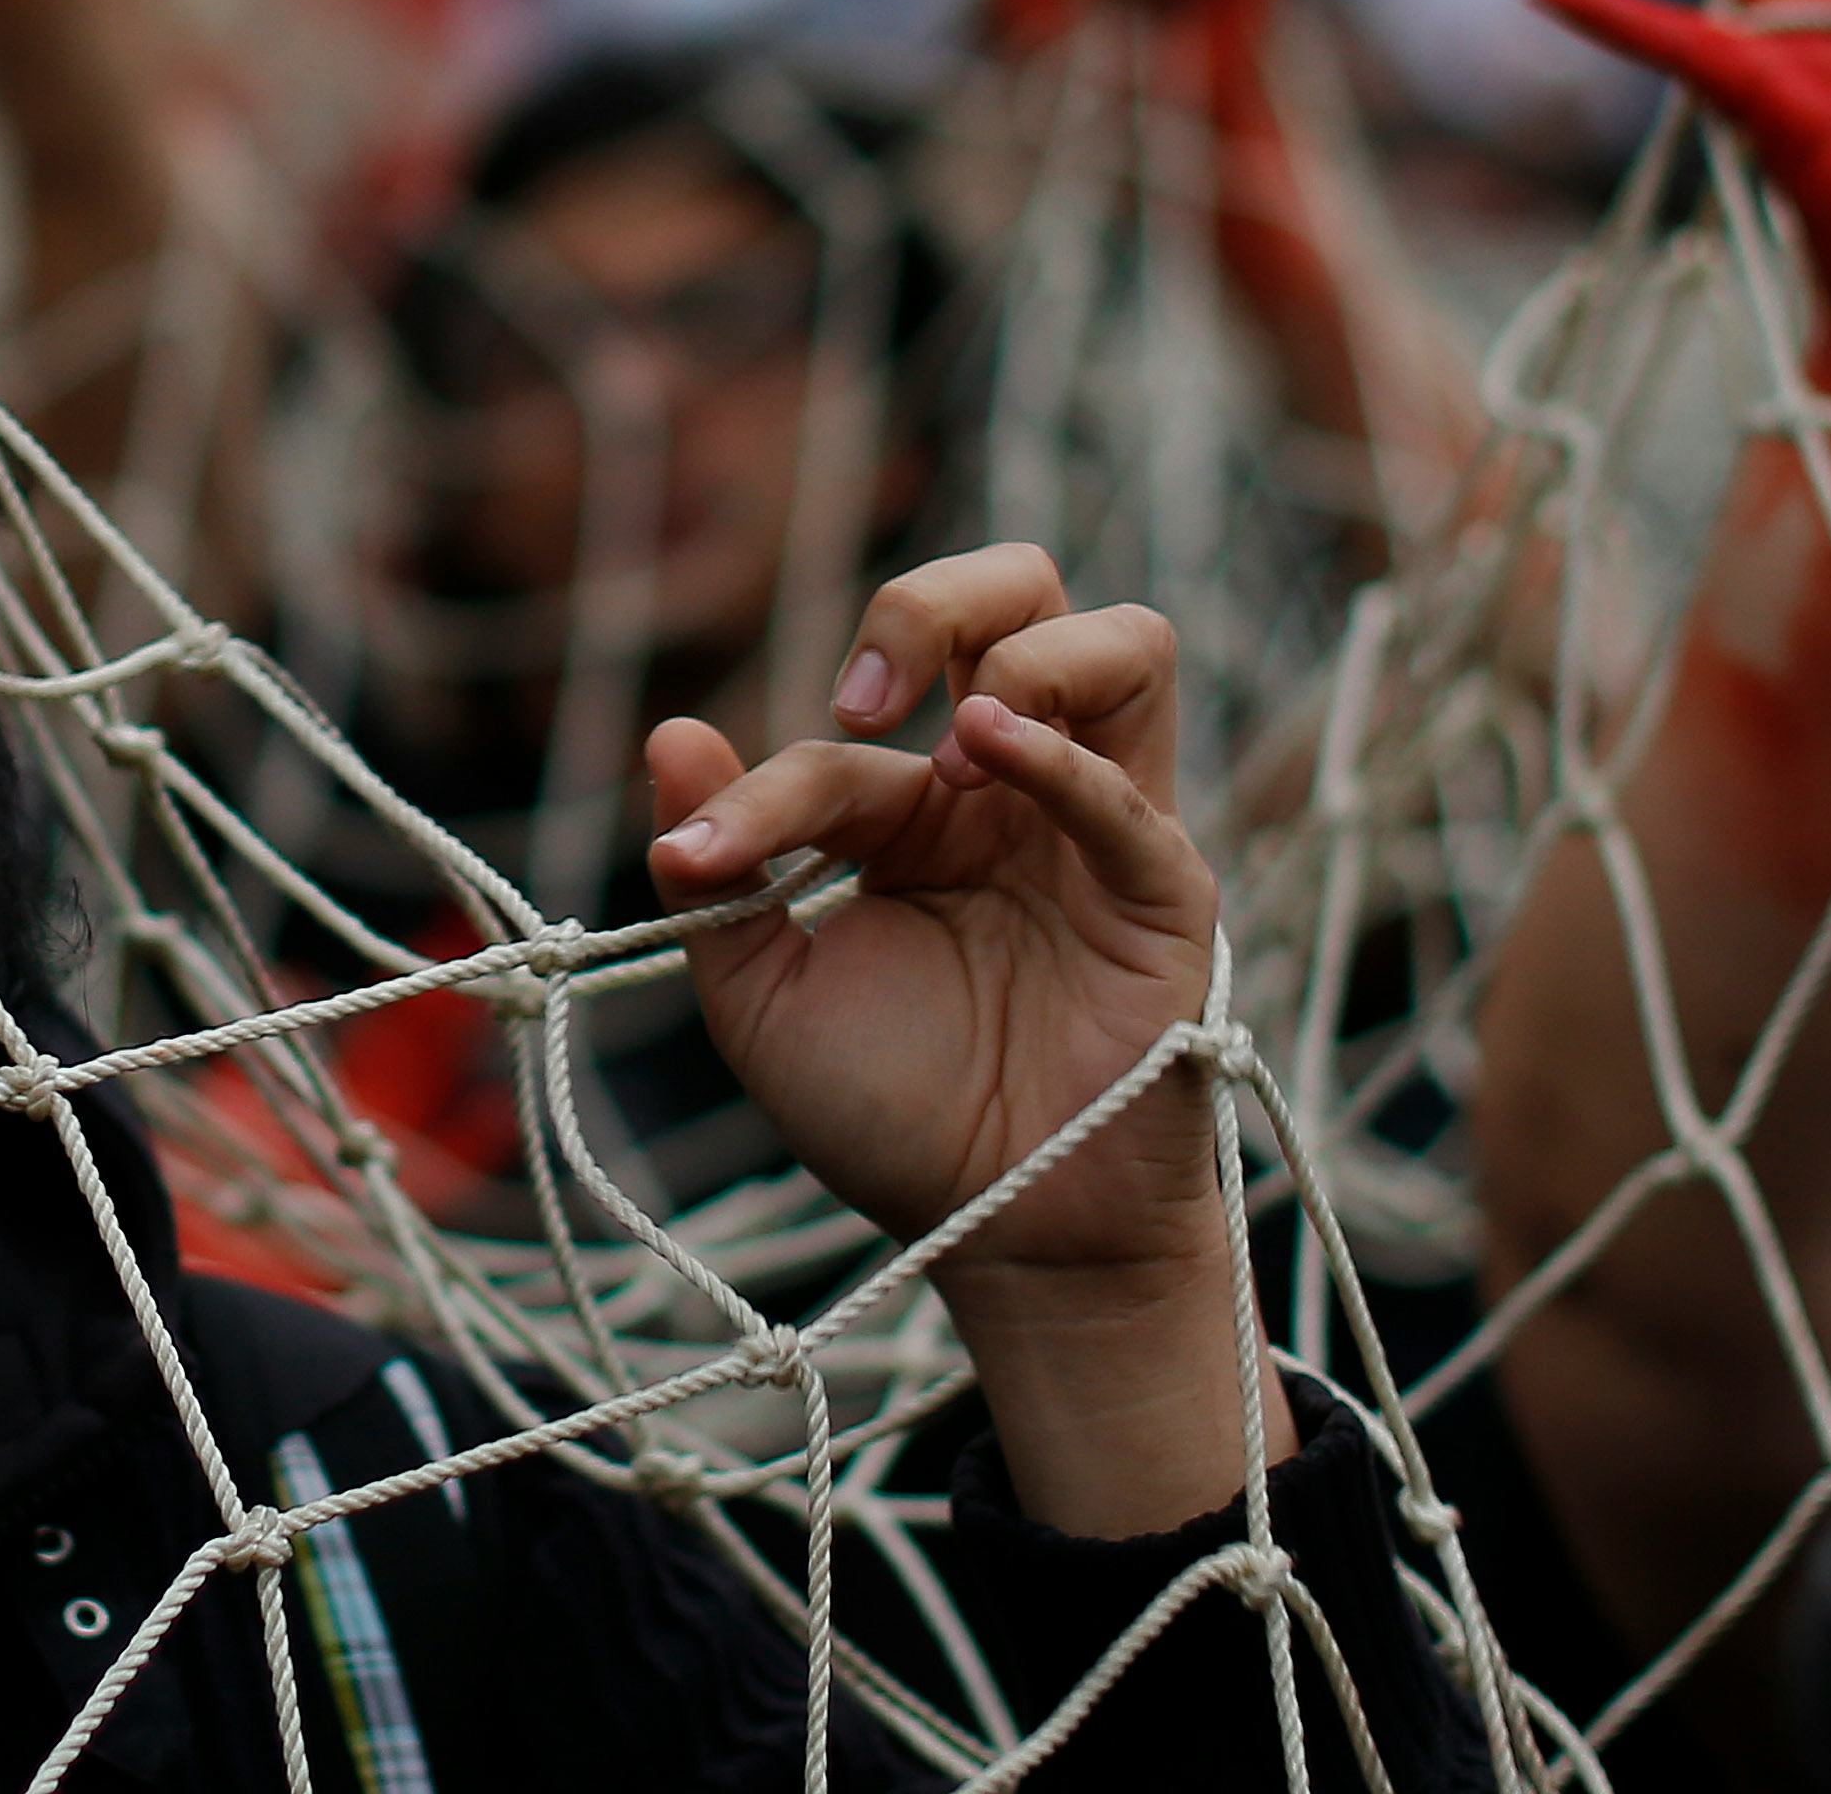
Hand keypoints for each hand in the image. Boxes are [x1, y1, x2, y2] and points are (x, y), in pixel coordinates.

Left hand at [643, 547, 1227, 1294]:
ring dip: (1029, 651)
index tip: (699, 862)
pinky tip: (990, 748)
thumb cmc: (893, 1113)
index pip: (844, 745)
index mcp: (921, 812)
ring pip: (1124, 647)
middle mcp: (1015, 795)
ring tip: (952, 739)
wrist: (994, 1232)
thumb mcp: (767, 995)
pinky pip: (1133, 798)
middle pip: (1023, 597)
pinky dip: (1064, 758)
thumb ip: (722, 870)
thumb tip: (668, 734)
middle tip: (860, 698)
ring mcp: (1100, 833)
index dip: (760, 794)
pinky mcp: (1162, 897)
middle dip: (933, 600)